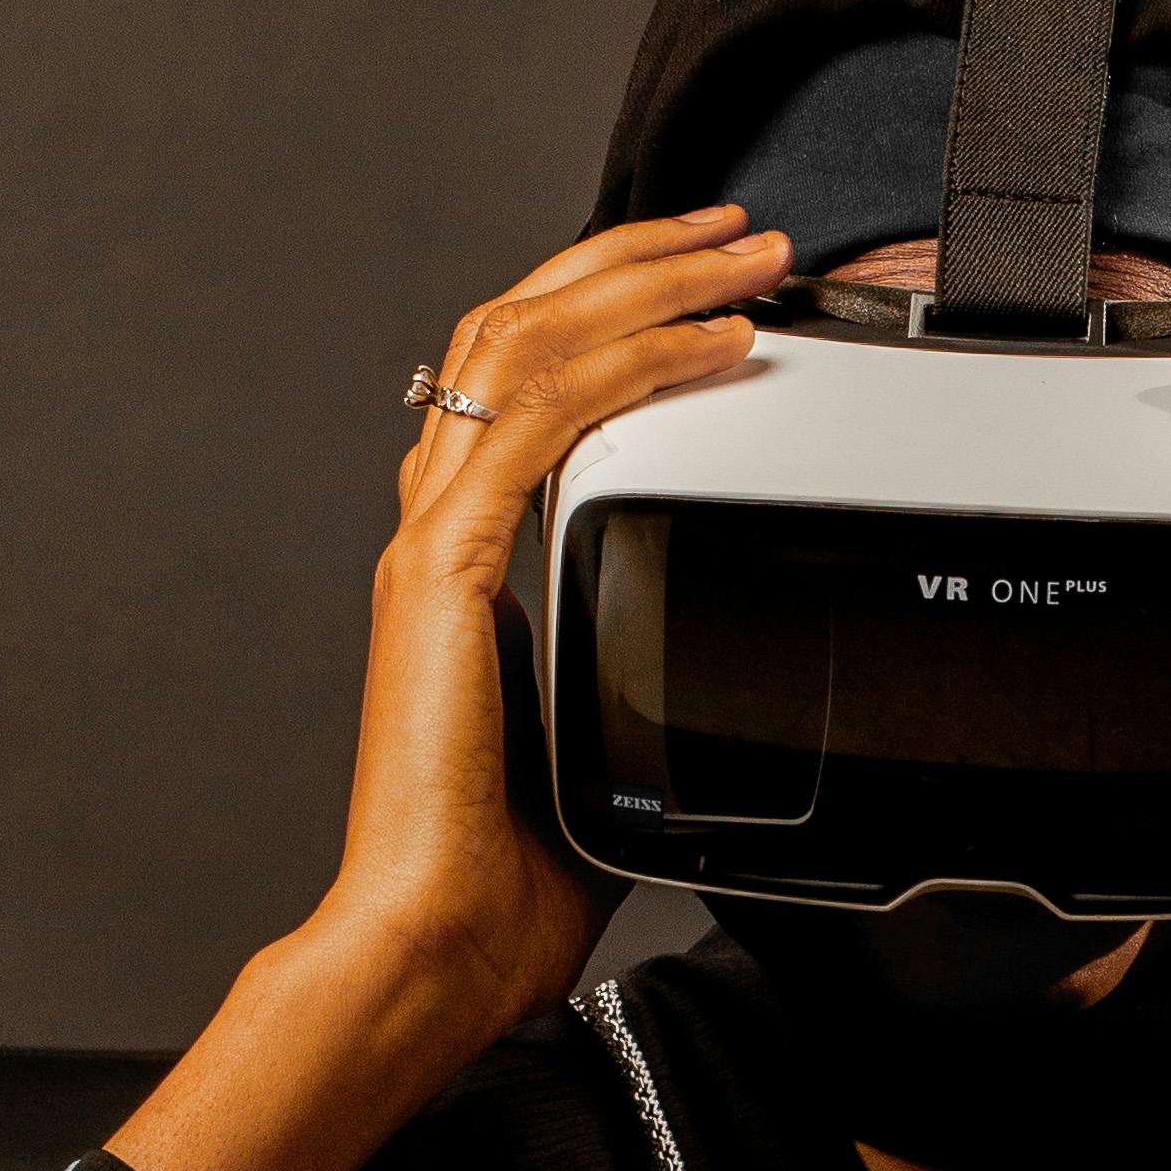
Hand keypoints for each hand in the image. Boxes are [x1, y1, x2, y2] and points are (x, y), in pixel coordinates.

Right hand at [333, 204, 792, 1043]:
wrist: (436, 937)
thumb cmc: (506, 872)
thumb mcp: (601, 733)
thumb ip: (630, 663)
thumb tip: (707, 660)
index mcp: (463, 553)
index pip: (524, 377)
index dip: (612, 308)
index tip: (708, 284)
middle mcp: (436, 525)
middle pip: (519, 327)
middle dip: (637, 261)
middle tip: (738, 233)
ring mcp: (431, 537)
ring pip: (525, 343)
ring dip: (645, 284)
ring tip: (739, 262)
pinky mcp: (442, 567)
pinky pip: (539, 420)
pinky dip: (632, 365)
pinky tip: (708, 348)